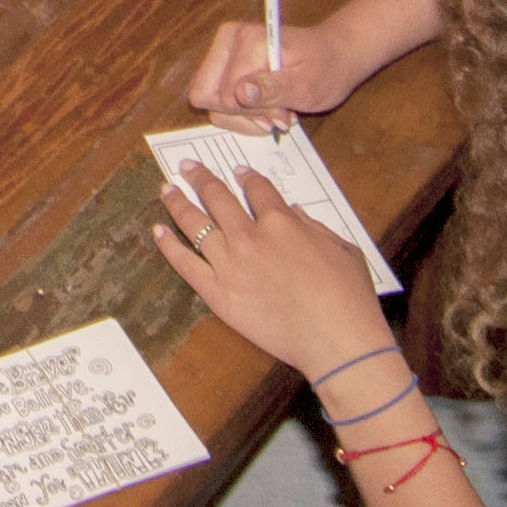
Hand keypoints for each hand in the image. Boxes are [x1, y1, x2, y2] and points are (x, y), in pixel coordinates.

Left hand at [152, 163, 392, 378]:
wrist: (335, 340)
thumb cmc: (348, 297)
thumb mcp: (342, 249)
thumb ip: (313, 227)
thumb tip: (293, 211)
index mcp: (282, 222)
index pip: (257, 189)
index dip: (246, 176)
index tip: (236, 171)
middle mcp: (250, 236)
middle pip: (218, 197)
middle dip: (201, 177)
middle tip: (188, 166)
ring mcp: (229, 263)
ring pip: (194, 223)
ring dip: (177, 202)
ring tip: (166, 188)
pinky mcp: (217, 293)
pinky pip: (185, 263)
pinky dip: (168, 245)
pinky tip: (158, 231)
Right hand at [186, 15, 356, 131]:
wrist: (334, 57)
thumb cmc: (324, 68)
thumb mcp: (306, 85)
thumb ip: (271, 90)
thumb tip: (239, 93)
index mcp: (244, 41)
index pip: (224, 95)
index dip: (251, 112)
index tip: (282, 114)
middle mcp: (226, 43)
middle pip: (208, 97)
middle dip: (245, 115)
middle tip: (280, 115)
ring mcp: (223, 55)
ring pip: (212, 105)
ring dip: (246, 118)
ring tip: (278, 112)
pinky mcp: (225, 69)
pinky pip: (218, 105)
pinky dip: (243, 115)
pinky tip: (269, 110)